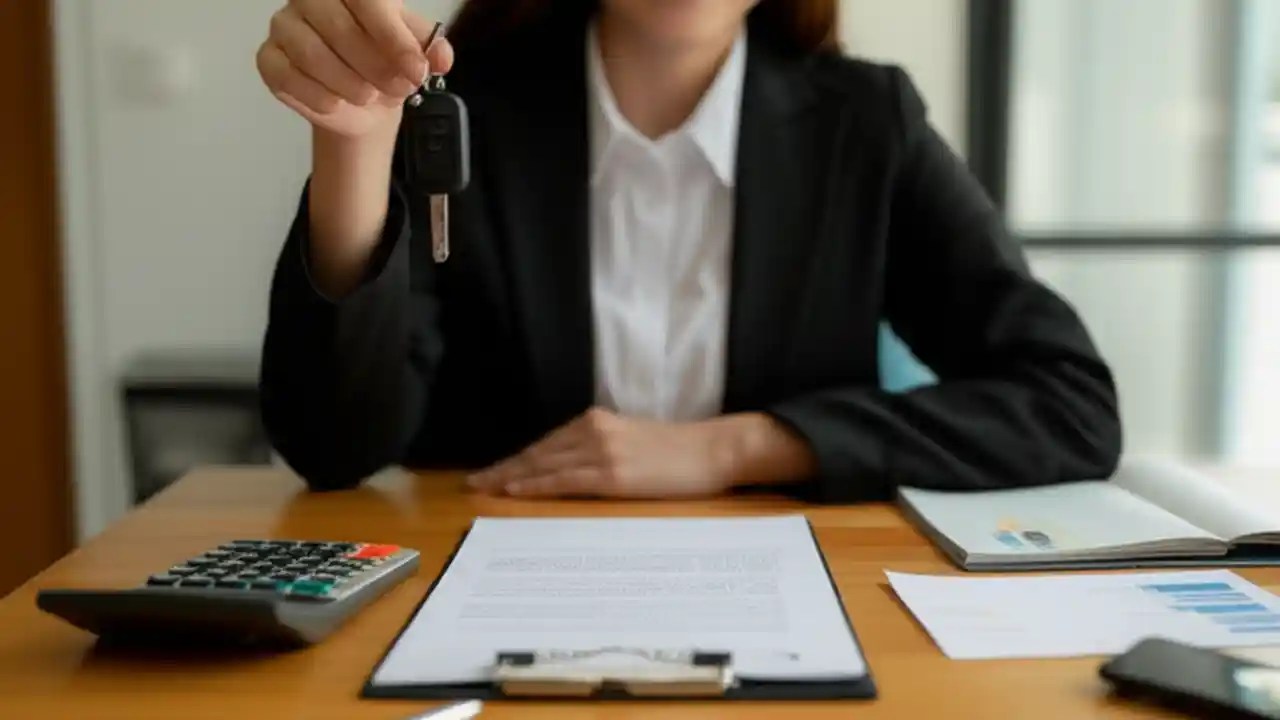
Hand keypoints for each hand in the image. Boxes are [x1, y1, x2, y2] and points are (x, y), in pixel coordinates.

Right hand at [256, 0, 454, 138]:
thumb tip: (441, 57)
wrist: (365, 99)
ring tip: (368, 97)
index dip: (393, 37)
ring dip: (347, 83)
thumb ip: (429, 50)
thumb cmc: (386, 63)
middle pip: (339, 28)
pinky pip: (285, 76)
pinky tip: (337, 104)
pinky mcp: (269, 58)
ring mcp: (285, 25)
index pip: (368, 1)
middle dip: (375, 65)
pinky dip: (316, 96)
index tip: (416, 70)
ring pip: (311, 53)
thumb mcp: (415, 54)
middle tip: (398, 89)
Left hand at [467, 409, 739, 499]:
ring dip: (510, 477)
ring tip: (483, 488)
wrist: (713, 452)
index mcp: (597, 421)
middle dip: (504, 468)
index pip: (547, 443)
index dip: (517, 459)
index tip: (492, 471)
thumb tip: (574, 468)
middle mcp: (593, 430)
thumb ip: (602, 449)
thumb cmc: (679, 452)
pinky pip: (562, 480)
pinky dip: (534, 485)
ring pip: (543, 465)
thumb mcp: (632, 442)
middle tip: (474, 482)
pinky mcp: (611, 474)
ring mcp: (601, 451)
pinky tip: (513, 490)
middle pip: (538, 452)